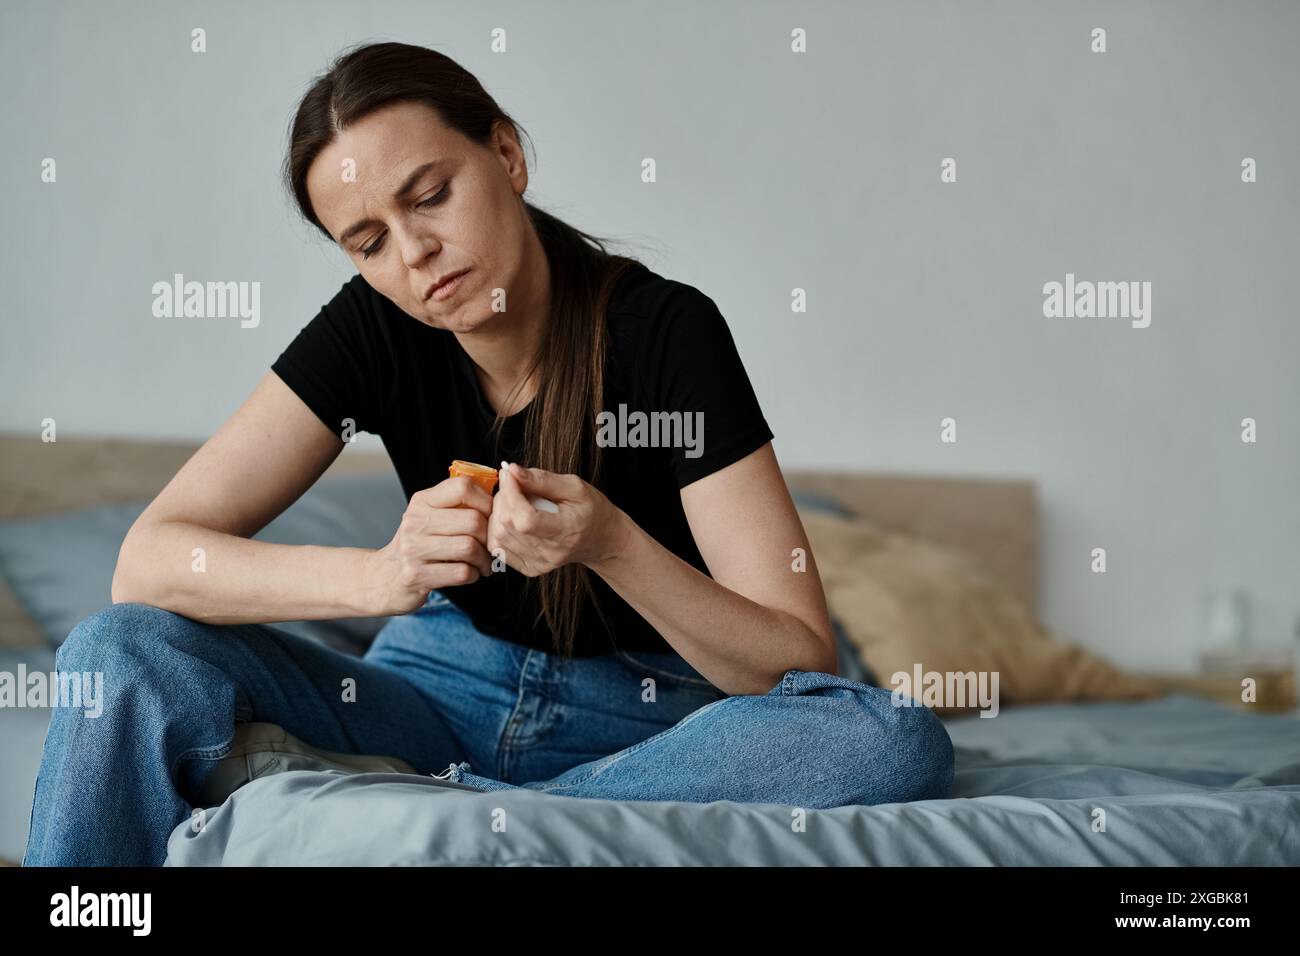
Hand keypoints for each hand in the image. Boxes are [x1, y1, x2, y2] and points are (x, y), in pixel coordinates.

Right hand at [364, 475, 494, 615]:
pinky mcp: (416, 575)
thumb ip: (458, 503)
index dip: (487, 501)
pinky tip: (471, 573)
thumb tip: (499, 496)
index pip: (463, 487)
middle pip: (473, 521)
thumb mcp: (431, 516)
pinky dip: (474, 575)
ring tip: (483, 562)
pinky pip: (462, 572)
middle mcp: (415, 521)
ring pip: (469, 548)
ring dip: (484, 559)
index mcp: (422, 501)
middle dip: (490, 536)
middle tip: (491, 545)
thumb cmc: (419, 544)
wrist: (386, 577)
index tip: (491, 516)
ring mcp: (413, 549)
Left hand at [487, 462, 627, 576]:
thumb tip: (513, 471)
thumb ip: (542, 479)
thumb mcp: (575, 487)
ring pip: (498, 537)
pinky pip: (498, 548)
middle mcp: (551, 553)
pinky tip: (512, 518)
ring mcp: (539, 564)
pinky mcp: (530, 568)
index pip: (526, 519)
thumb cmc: (592, 510)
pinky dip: (498, 529)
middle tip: (514, 484)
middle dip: (503, 498)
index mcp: (567, 531)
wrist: (601, 539)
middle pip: (508, 526)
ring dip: (498, 513)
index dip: (511, 493)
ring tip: (514, 500)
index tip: (510, 475)